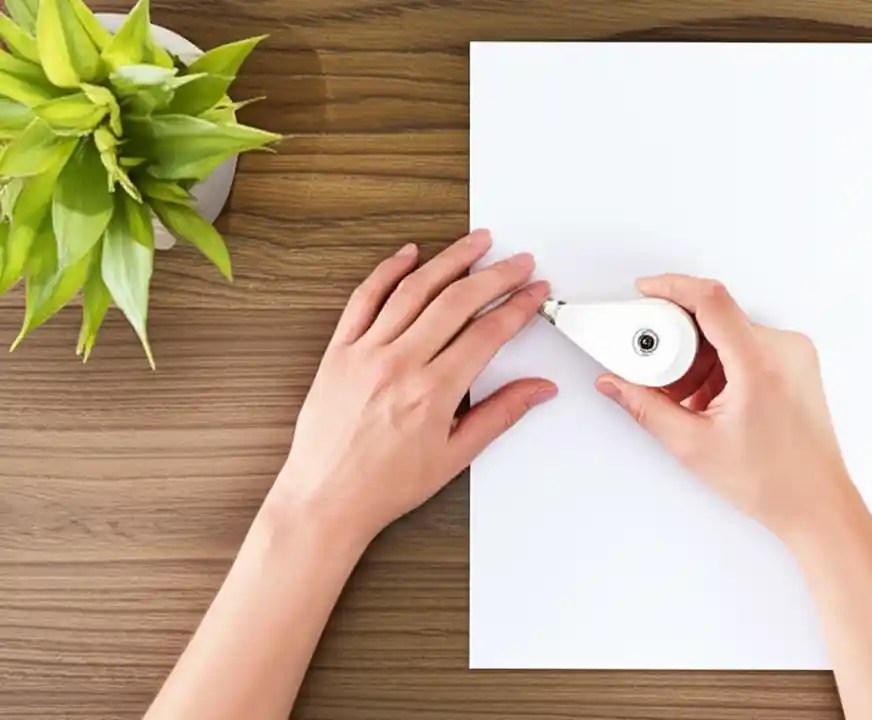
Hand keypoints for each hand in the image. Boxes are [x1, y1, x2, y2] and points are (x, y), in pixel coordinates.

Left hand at [272, 230, 556, 544]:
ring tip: (476, 242)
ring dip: (450, 259)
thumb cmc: (385, 485)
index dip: (518, 307)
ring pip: (415, 290)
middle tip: (518, 261)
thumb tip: (538, 389)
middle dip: (496, 275)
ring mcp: (366, 353)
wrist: (326, 498)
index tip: (535, 292)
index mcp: (433, 392)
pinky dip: (388, 271)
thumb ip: (500, 414)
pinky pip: (365, 298)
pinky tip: (409, 254)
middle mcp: (399, 364)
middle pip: (458, 302)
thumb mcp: (455, 456)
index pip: (488, 334)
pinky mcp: (339, 351)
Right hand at [594, 274, 852, 544]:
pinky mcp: (795, 362)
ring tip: (690, 400)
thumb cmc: (774, 482)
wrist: (816, 503)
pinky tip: (710, 399)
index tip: (646, 290)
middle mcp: (783, 350)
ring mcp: (794, 354)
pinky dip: (720, 364)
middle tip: (658, 373)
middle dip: (677, 342)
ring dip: (698, 357)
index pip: (711, 300)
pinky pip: (746, 345)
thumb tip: (617, 384)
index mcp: (760, 364)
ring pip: (728, 332)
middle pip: (714, 318)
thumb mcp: (694, 446)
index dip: (672, 287)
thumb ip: (645, 407)